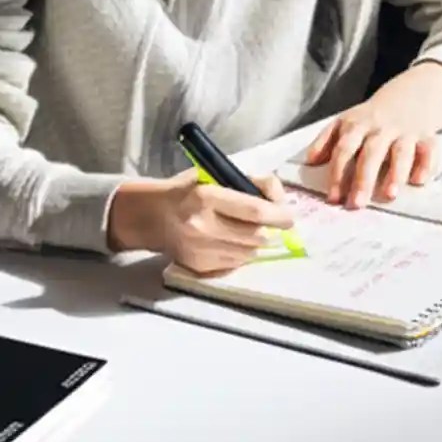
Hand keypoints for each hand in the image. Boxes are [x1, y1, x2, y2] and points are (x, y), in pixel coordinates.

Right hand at [107, 169, 294, 274]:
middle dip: (269, 229)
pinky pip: (236, 263)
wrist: (151, 216)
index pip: (254, 212)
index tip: (289, 217)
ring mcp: (200, 250)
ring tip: (246, 229)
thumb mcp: (215, 174)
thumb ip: (251, 183)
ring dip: (256, 241)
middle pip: (256, 235)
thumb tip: (280, 200)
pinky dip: (242, 253)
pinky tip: (231, 241)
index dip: (278, 215)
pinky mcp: (199, 267)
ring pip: (250, 252)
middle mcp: (202, 227)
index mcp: (205, 197)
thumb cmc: (188, 190)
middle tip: (269, 221)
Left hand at [303, 61, 441, 207]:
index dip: (338, 174)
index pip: (345, 149)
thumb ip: (326, 140)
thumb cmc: (373, 117)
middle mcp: (381, 128)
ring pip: (401, 152)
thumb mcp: (346, 121)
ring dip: (396, 173)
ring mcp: (406, 132)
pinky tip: (419, 181)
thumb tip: (310, 160)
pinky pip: (429, 150)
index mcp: (358, 125)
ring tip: (389, 195)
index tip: (334, 198)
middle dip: (363, 179)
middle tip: (357, 204)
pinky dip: (427, 165)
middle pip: (371, 153)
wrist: (411, 94)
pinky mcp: (427, 137)